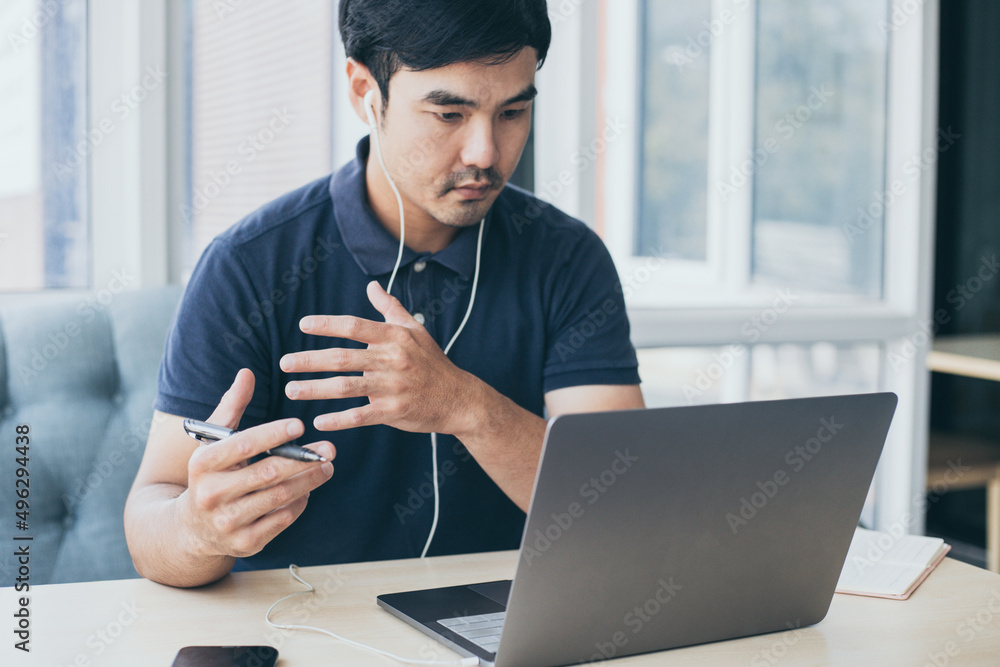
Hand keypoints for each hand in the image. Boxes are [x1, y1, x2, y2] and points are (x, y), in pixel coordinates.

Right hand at [180, 369, 335, 558]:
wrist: (191, 529)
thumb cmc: (211, 474)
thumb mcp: (213, 442)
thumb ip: (231, 407)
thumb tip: (247, 373)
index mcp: (202, 465)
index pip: (241, 446)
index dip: (272, 434)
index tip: (300, 425)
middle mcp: (210, 495)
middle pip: (267, 474)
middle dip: (302, 460)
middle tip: (328, 448)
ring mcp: (227, 523)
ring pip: (279, 498)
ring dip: (309, 481)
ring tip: (327, 466)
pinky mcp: (245, 544)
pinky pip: (282, 520)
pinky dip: (300, 503)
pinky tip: (309, 489)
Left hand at [280, 281, 479, 434]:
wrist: (460, 398)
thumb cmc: (433, 362)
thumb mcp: (416, 330)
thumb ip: (390, 307)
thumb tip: (372, 285)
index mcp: (395, 337)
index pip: (355, 326)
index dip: (327, 324)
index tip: (303, 325)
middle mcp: (393, 359)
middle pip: (343, 358)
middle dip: (310, 360)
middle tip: (285, 362)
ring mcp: (394, 386)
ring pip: (347, 387)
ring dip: (316, 389)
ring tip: (292, 390)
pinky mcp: (395, 412)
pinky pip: (361, 415)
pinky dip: (339, 419)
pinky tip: (319, 421)